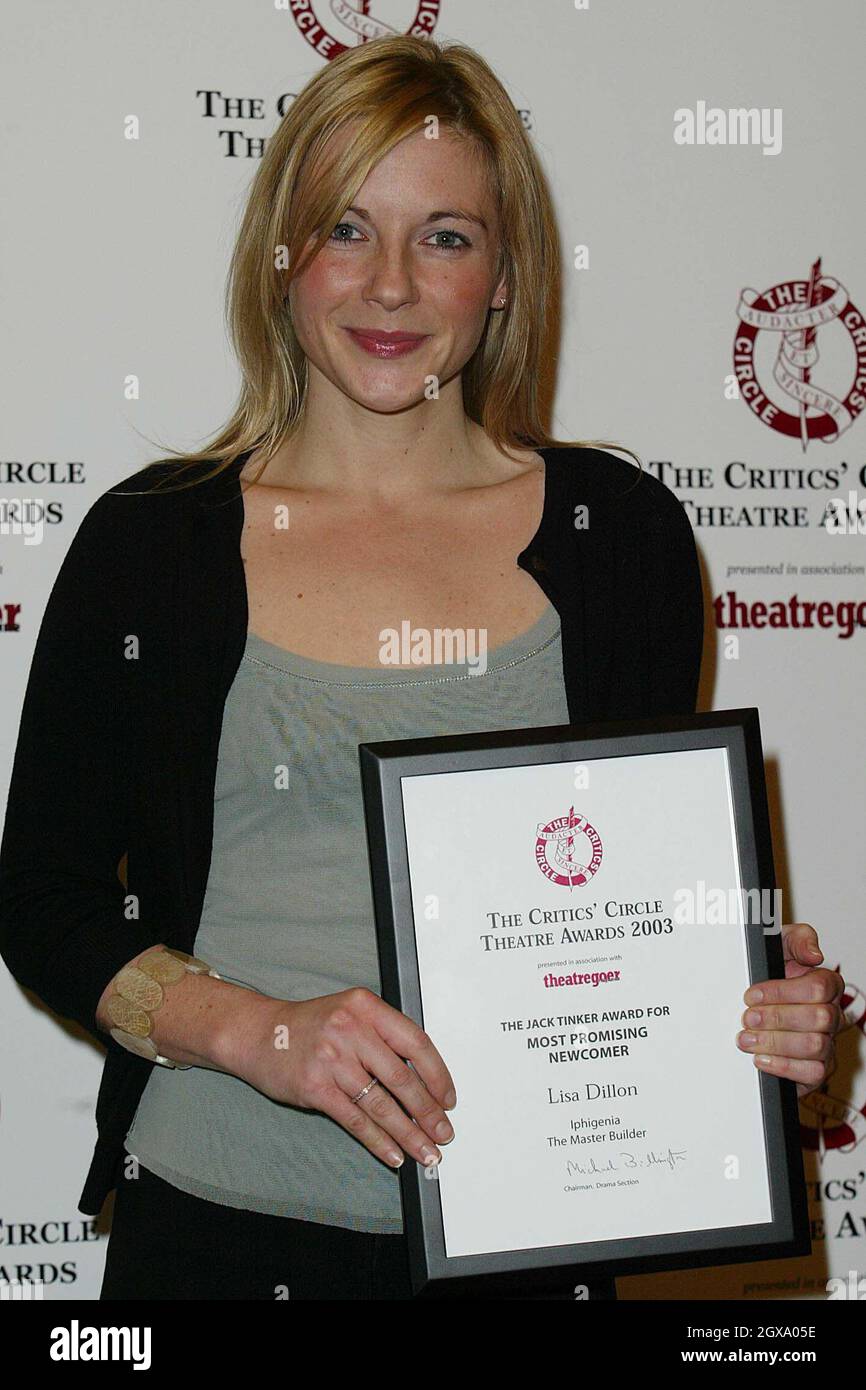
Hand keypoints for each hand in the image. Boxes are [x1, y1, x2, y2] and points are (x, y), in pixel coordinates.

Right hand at [229, 986, 456, 1169]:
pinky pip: (355, 1120)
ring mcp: (332, 1059)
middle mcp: (351, 1029)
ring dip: (408, 1133)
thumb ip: (383, 1037)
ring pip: (381, 1104)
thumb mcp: (350, 1014)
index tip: (448, 1099)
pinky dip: (378, 1141)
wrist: (259, 1033)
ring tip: (426, 1151)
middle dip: (428, 1112)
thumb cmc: (310, 1026)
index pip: (415, 1042)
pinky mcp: (315, 1087)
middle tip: (444, 1132)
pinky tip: (393, 1153)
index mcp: (366, 1007)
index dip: (438, 1075)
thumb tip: (425, 1080)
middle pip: (402, 1078)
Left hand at [737, 922, 844, 1098]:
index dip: (782, 991)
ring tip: (746, 1039)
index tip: (752, 995)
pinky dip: (784, 1067)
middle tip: (747, 1018)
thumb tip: (814, 954)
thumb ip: (798, 938)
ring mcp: (827, 1044)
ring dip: (775, 1042)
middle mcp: (831, 1015)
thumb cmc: (769, 976)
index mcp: (826, 984)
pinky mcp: (816, 1070)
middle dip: (777, 1018)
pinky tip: (761, 1059)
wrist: (755, 1009)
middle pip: (818, 1017)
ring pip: (815, 1045)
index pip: (819, 986)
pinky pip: (813, 1073)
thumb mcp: (778, 947)